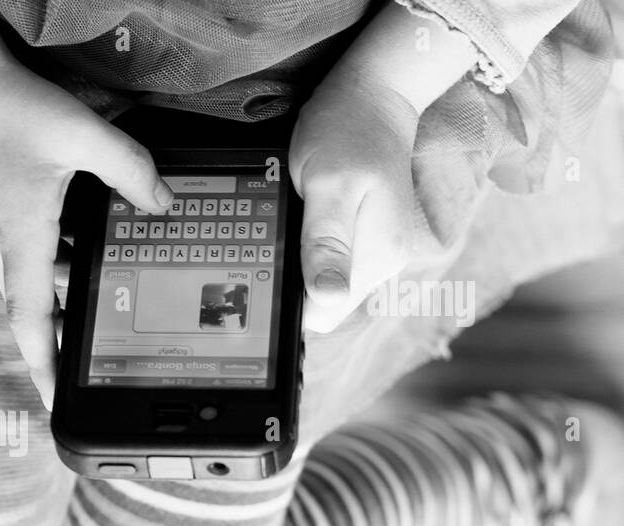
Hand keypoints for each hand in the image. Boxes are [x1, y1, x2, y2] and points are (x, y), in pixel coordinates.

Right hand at [0, 48, 171, 407]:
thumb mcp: (80, 132)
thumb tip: (161, 206)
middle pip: (35, 309)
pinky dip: (55, 262)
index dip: (45, 366)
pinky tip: (83, 243)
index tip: (55, 402)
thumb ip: (129, 169)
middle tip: (104, 349)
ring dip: (65, 291)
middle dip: (66, 334)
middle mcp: (0, 246)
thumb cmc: (8, 106)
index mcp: (19, 237)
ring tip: (106, 293)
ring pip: (33, 281)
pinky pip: (26, 256)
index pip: (31, 320)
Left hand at [289, 66, 417, 333]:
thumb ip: (326, 243)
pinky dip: (306, 247)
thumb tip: (328, 298)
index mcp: (375, 258)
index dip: (287, 304)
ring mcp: (374, 250)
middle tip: (265, 240)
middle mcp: (381, 263)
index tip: (260, 276)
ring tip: (284, 223)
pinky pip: (328, 261)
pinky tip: (297, 221)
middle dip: (288, 282)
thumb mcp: (327, 185)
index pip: (322, 315)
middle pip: (322, 303)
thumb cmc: (346, 133)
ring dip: (296, 263)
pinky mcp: (363, 237)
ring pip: (322, 283)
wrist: (375, 95)